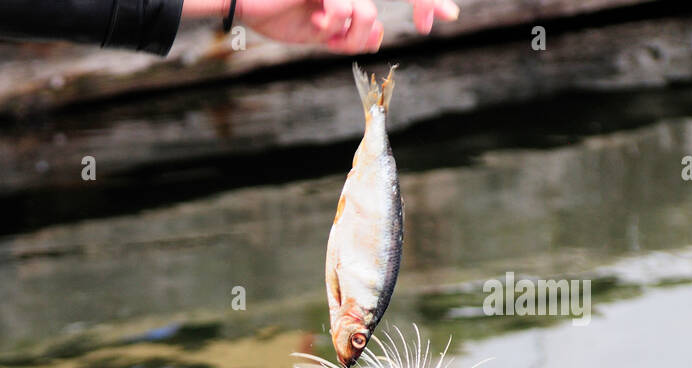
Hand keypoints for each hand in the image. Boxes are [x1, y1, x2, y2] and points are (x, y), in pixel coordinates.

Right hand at [184, 0, 459, 51]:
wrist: (242, 0)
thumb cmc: (275, 12)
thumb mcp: (318, 32)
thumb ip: (348, 34)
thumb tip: (378, 38)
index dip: (424, 2)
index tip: (444, 19)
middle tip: (450, 15)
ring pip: (368, 11)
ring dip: (350, 33)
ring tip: (327, 32)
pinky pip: (346, 7)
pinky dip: (335, 23)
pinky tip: (319, 24)